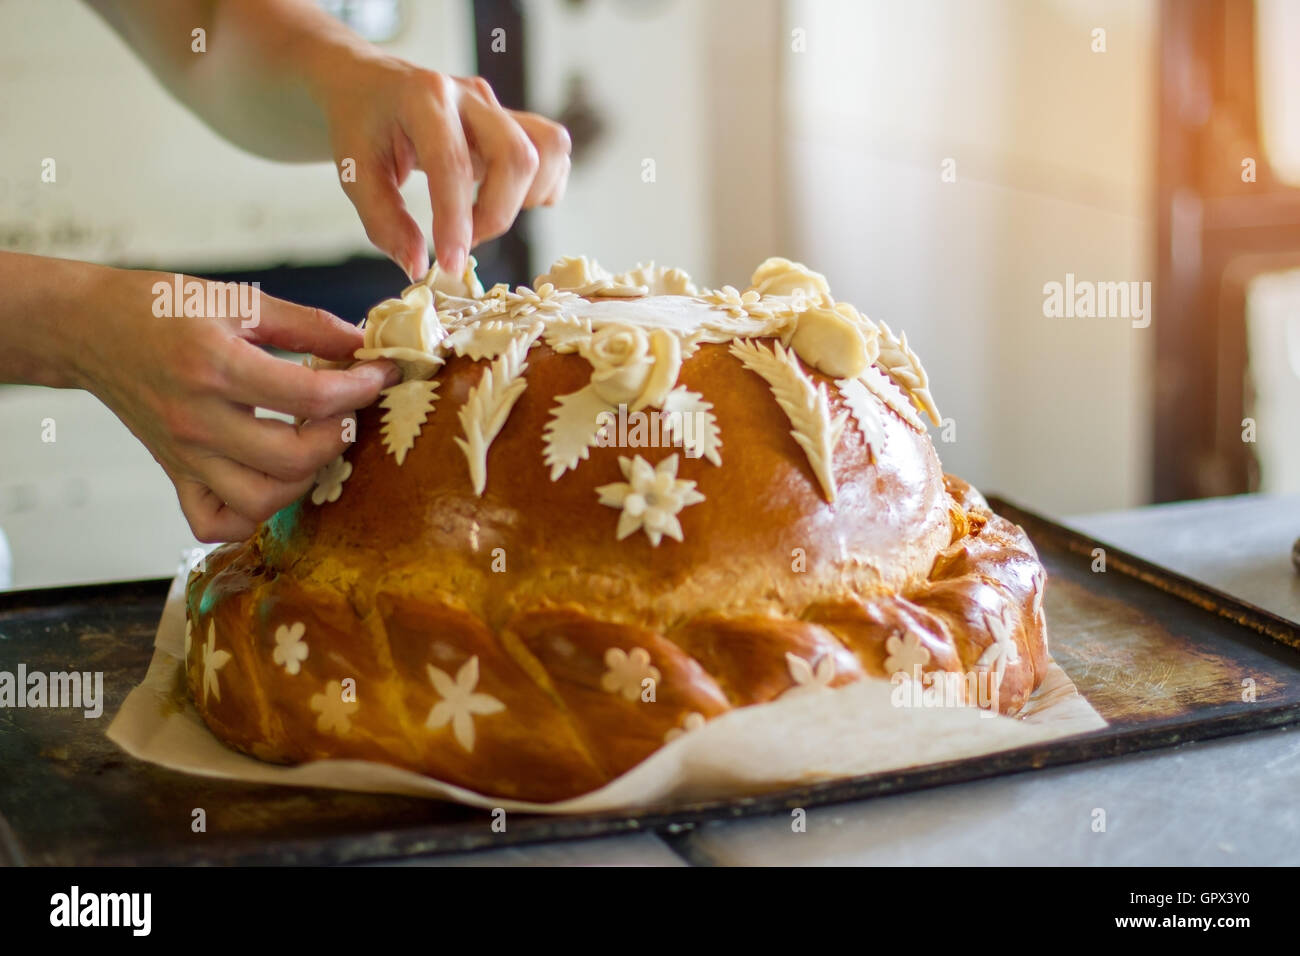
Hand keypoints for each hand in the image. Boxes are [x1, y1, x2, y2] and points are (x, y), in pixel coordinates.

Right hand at [78, 267, 399, 541]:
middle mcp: (197, 420)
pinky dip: (249, 514)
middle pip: (292, 459)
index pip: (309, 397)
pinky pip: (214, 523)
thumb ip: (305, 323)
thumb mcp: (237, 300)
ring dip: (303, 478)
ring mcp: (183, 455)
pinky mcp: (174, 473)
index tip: (382, 373)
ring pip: (260, 501)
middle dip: (337, 436)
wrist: (89, 329)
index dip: (359, 388)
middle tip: (346, 410)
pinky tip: (269, 478)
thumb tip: (362, 343)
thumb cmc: (160, 309)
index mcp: (215, 366)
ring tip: (312, 442)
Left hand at [313, 55, 571, 279]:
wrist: (369, 83)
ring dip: (529, 196)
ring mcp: (496, 105)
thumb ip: (385, 223)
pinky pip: (552, 149)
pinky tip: (508, 197)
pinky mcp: (513, 118)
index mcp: (423, 99)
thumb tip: (418, 267)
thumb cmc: (360, 126)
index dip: (457, 221)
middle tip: (467, 240)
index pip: (453, 164)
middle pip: (516, 156)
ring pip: (547, 148)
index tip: (450, 264)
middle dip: (499, 213)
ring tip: (488, 213)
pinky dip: (543, 183)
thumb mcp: (356, 174)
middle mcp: (468, 95)